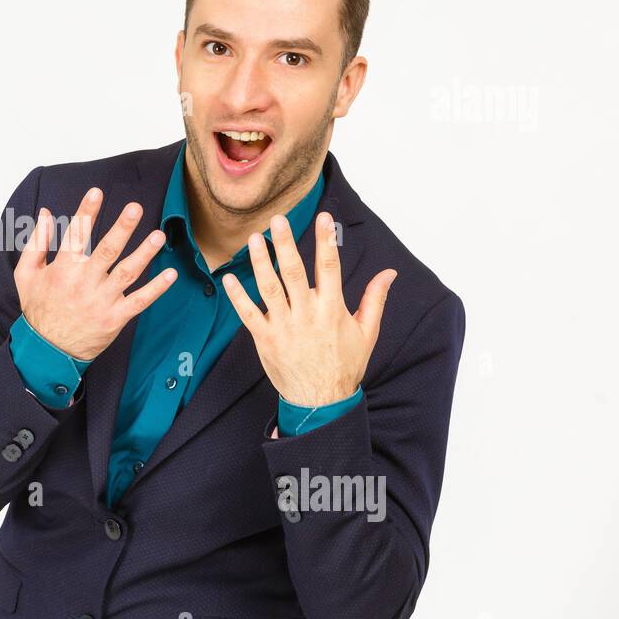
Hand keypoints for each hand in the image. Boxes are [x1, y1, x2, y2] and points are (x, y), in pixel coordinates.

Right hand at [13, 187, 177, 360]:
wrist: (47, 350)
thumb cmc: (38, 310)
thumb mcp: (27, 275)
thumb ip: (37, 242)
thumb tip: (46, 213)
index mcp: (62, 269)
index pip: (76, 235)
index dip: (87, 212)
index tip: (97, 192)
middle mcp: (84, 283)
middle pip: (107, 250)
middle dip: (122, 228)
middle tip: (135, 208)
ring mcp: (101, 301)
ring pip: (127, 273)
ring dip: (144, 253)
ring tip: (159, 235)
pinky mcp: (115, 318)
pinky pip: (139, 301)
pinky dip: (156, 289)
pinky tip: (170, 274)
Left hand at [221, 211, 396, 406]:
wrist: (321, 401)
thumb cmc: (344, 364)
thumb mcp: (367, 332)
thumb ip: (375, 299)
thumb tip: (390, 273)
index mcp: (332, 309)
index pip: (330, 267)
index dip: (326, 240)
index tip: (324, 217)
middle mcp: (307, 315)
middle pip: (294, 272)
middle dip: (285, 244)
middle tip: (277, 220)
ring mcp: (283, 327)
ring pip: (269, 288)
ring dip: (260, 263)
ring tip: (253, 240)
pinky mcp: (265, 339)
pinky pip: (247, 314)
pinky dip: (237, 296)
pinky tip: (229, 278)